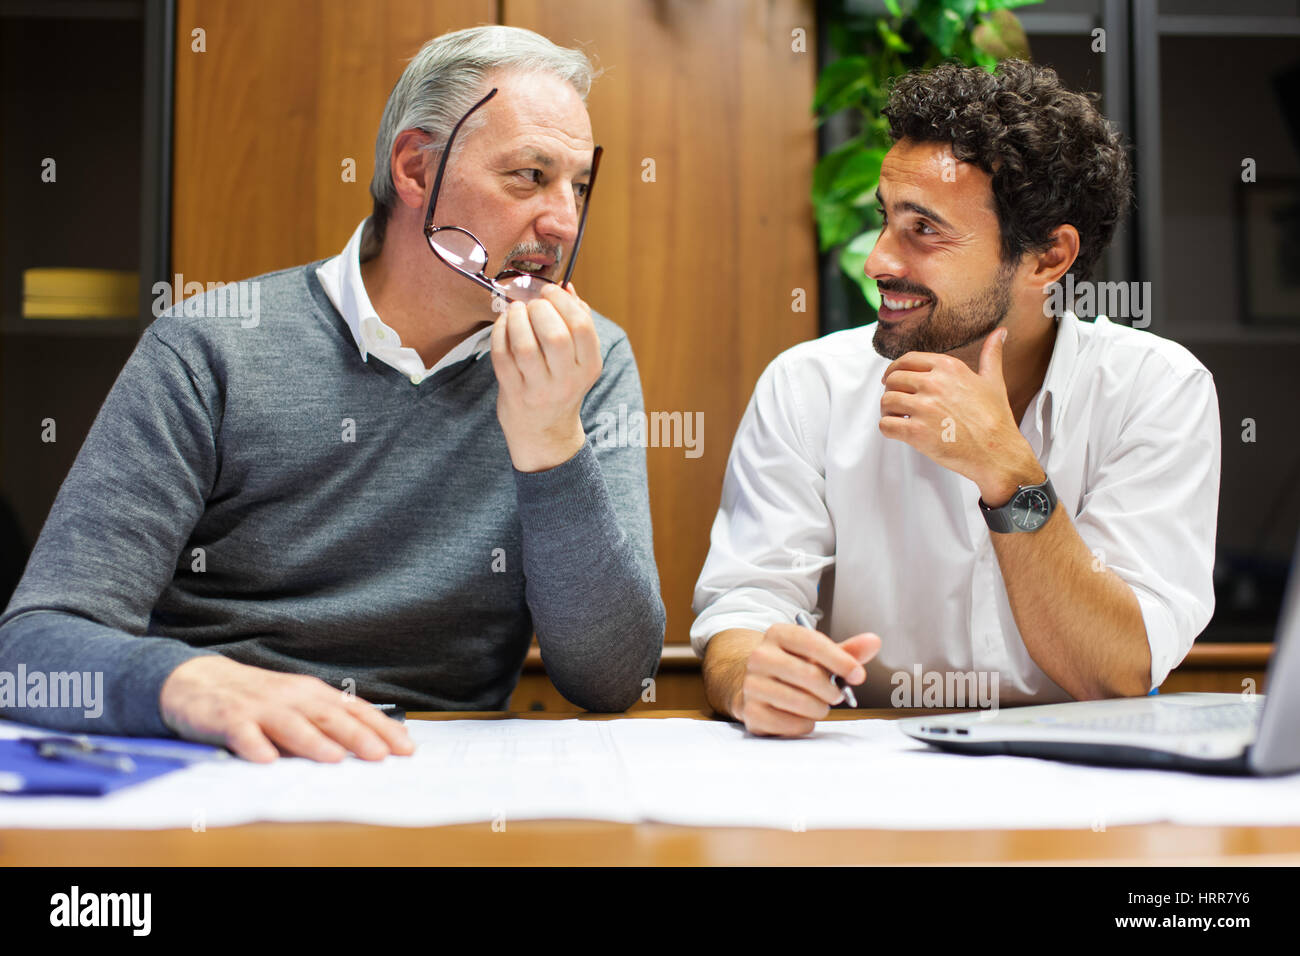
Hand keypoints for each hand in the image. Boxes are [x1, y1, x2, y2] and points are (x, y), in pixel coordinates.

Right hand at [159, 656, 414, 762]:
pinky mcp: (228, 718)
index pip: (354, 710)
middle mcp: (291, 697)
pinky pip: (243, 733)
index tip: (406, 747)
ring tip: (334, 759)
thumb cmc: (258, 699)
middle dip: (357, 736)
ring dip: (313, 742)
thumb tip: (370, 747)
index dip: (381, 728)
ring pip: (290, 724)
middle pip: (329, 716)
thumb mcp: (297, 705)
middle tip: (381, 756)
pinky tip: (266, 760)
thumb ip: (326, 723)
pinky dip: (255, 746)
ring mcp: (259, 707)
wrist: (199, 680)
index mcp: (312, 694)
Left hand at [491, 281, 601, 471]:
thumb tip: (567, 287)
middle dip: (540, 310)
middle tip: (532, 305)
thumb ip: (578, 322)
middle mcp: (567, 380)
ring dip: (517, 320)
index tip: (549, 293)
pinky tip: (504, 324)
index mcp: (589, 367)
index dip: (563, 302)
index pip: (582, 327)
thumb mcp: (579, 359)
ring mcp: (539, 390)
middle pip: (556, 336)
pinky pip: (502, 356)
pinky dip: (500, 333)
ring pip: (525, 347)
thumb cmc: (561, 384)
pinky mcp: (514, 393)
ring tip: (516, 311)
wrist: (544, 431)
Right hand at [734, 623, 880, 736]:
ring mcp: (752, 684)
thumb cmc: (793, 667)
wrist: (756, 684)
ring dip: (820, 709)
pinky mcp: (751, 712)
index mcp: (778, 634)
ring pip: (802, 703)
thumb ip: (847, 651)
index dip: (840, 660)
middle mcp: (760, 656)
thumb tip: (873, 642)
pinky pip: (792, 724)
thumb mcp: (818, 654)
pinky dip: (805, 724)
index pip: (812, 643)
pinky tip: (800, 715)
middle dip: (832, 691)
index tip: (858, 674)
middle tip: (836, 694)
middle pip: (810, 676)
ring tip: (818, 705)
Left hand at [879, 328, 1040, 504]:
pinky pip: (886, 425)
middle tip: (897, 403)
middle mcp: (934, 384)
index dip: (895, 370)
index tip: (892, 379)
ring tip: (897, 418)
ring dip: (887, 411)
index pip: (907, 360)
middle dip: (891, 391)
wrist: (997, 452)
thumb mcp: (993, 380)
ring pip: (886, 401)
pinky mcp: (916, 432)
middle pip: (893, 380)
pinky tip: (899, 432)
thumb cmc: (996, 419)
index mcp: (949, 368)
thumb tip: (1000, 332)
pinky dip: (887, 429)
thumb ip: (991, 354)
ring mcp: (924, 408)